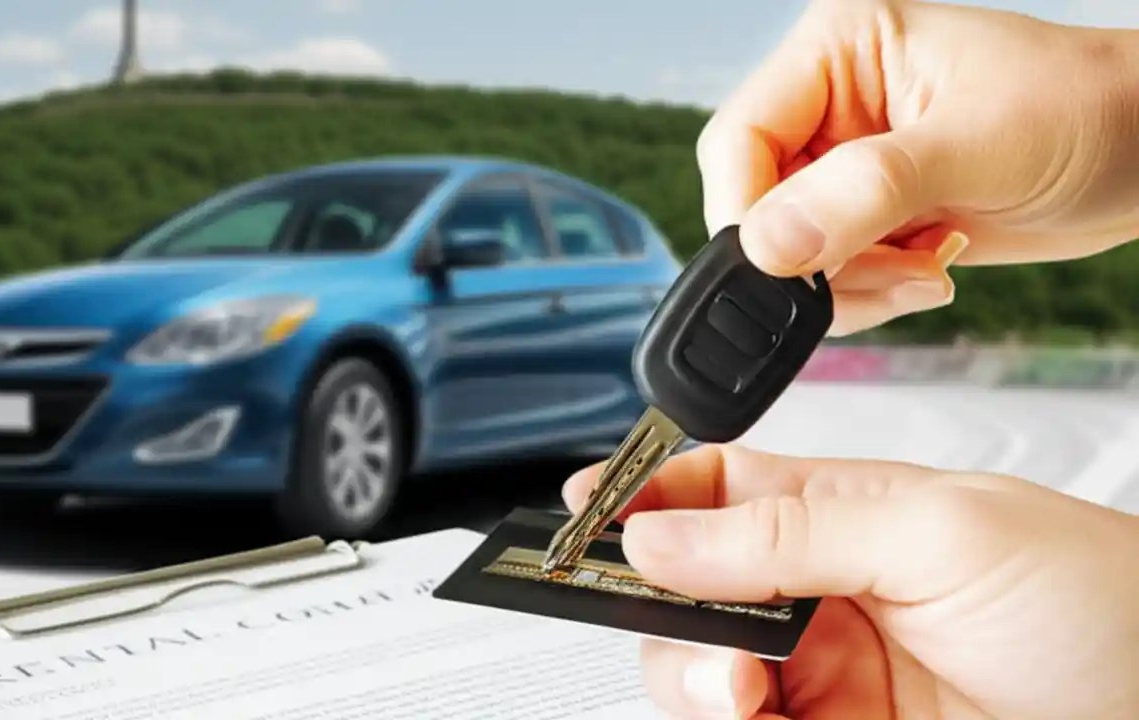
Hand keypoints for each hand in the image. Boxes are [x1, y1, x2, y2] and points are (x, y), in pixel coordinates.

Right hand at [562, 444, 1138, 718]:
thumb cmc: (1104, 605)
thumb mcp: (944, 531)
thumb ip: (791, 526)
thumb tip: (660, 531)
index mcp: (842, 512)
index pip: (710, 488)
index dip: (640, 495)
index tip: (582, 516)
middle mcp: (820, 594)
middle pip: (683, 589)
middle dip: (655, 602)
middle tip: (669, 616)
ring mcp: (822, 678)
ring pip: (697, 672)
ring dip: (689, 678)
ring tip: (737, 690)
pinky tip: (746, 717)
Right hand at [698, 0, 1138, 335]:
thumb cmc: (1088, 111)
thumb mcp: (976, 145)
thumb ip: (866, 192)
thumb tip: (767, 246)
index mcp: (838, 50)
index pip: (741, 138)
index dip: (749, 211)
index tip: (786, 267)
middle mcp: (829, 105)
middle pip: (755, 202)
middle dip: (810, 259)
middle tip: (883, 275)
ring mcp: (845, 164)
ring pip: (786, 250)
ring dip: (845, 285)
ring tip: (920, 275)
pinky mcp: (867, 214)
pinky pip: (825, 273)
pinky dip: (865, 293)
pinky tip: (926, 272)